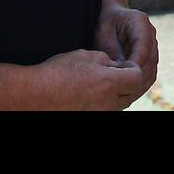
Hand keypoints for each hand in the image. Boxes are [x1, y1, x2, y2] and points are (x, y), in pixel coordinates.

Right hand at [34, 49, 148, 110]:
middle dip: (130, 81)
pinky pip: (109, 109)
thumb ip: (107, 60)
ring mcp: (100, 113)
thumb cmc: (58, 72)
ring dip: (120, 92)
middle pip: (133, 93)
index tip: (124, 63)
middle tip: (119, 71)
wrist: (35, 94)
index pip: (138, 77)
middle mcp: (108, 102)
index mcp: (110, 83)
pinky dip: (109, 101)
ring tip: (105, 81)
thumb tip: (118, 66)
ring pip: (122, 103)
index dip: (133, 67)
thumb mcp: (86, 56)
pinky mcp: (92, 117)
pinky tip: (96, 92)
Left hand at [94, 2, 157, 94]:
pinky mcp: (150, 55)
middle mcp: (150, 33)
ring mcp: (153, 45)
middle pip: (151, 59)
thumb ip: (113, 51)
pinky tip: (129, 90)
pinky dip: (141, 82)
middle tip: (124, 89)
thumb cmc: (105, 24)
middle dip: (139, 75)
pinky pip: (149, 72)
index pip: (144, 46)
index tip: (124, 77)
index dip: (136, 64)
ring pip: (152, 68)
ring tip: (126, 92)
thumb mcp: (103, 34)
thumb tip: (121, 71)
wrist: (110, 18)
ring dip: (141, 81)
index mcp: (140, 21)